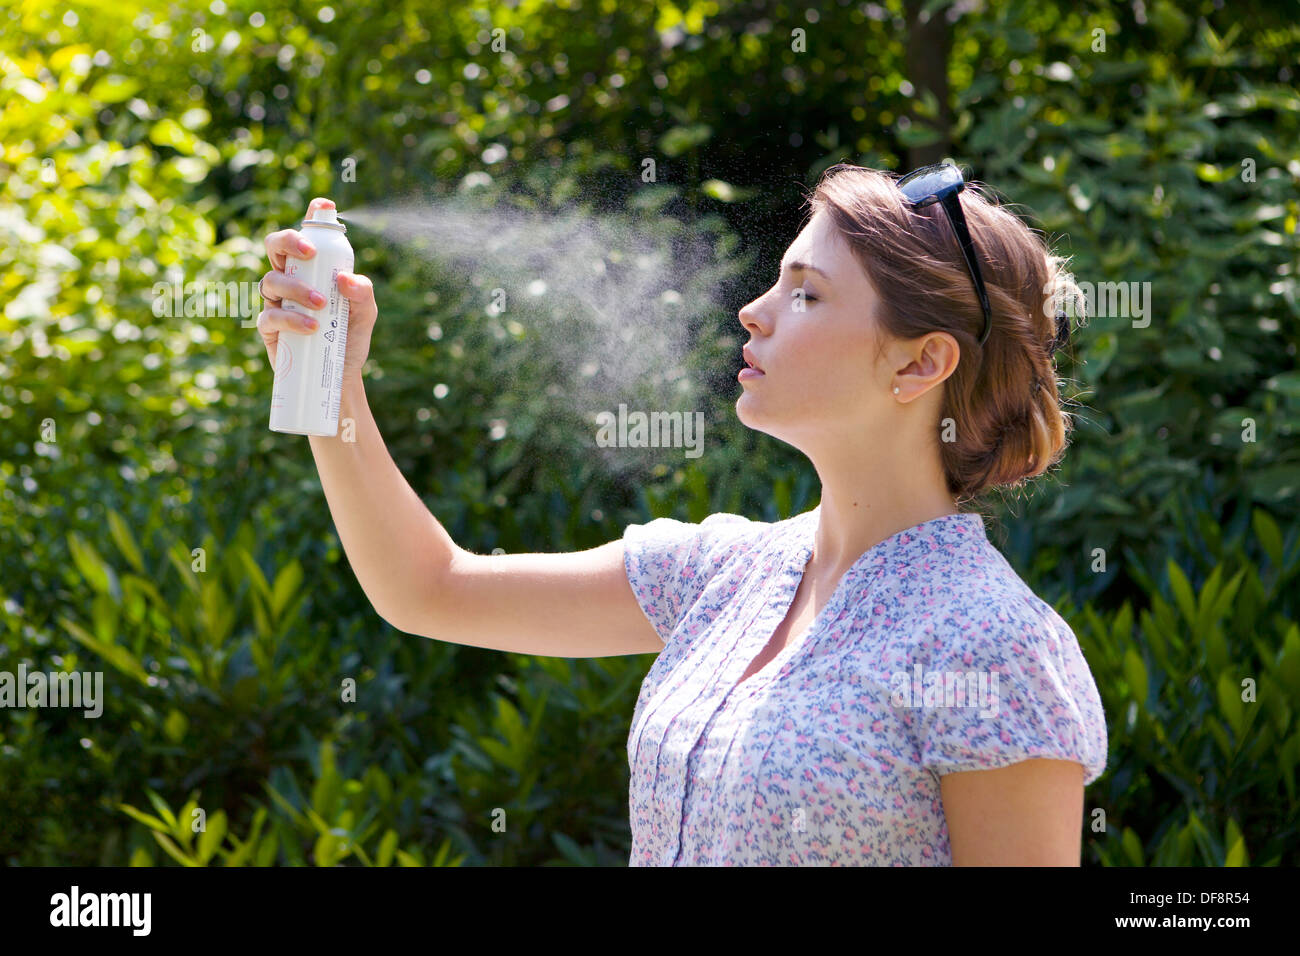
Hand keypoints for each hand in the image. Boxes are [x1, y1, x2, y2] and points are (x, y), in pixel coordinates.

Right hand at [257, 197, 377, 380]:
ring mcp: (277, 302)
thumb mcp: (365, 313)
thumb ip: (363, 292)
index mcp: (313, 270)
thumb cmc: (348, 338)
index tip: (324, 205)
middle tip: (311, 252)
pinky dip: (292, 319)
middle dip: (289, 241)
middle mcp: (290, 279)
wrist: (338, 376)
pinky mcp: (269, 328)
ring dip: (297, 288)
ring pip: (272, 280)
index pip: (308, 236)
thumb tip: (345, 278)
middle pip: (275, 246)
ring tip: (322, 305)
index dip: (312, 215)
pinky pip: (270, 316)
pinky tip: (312, 326)